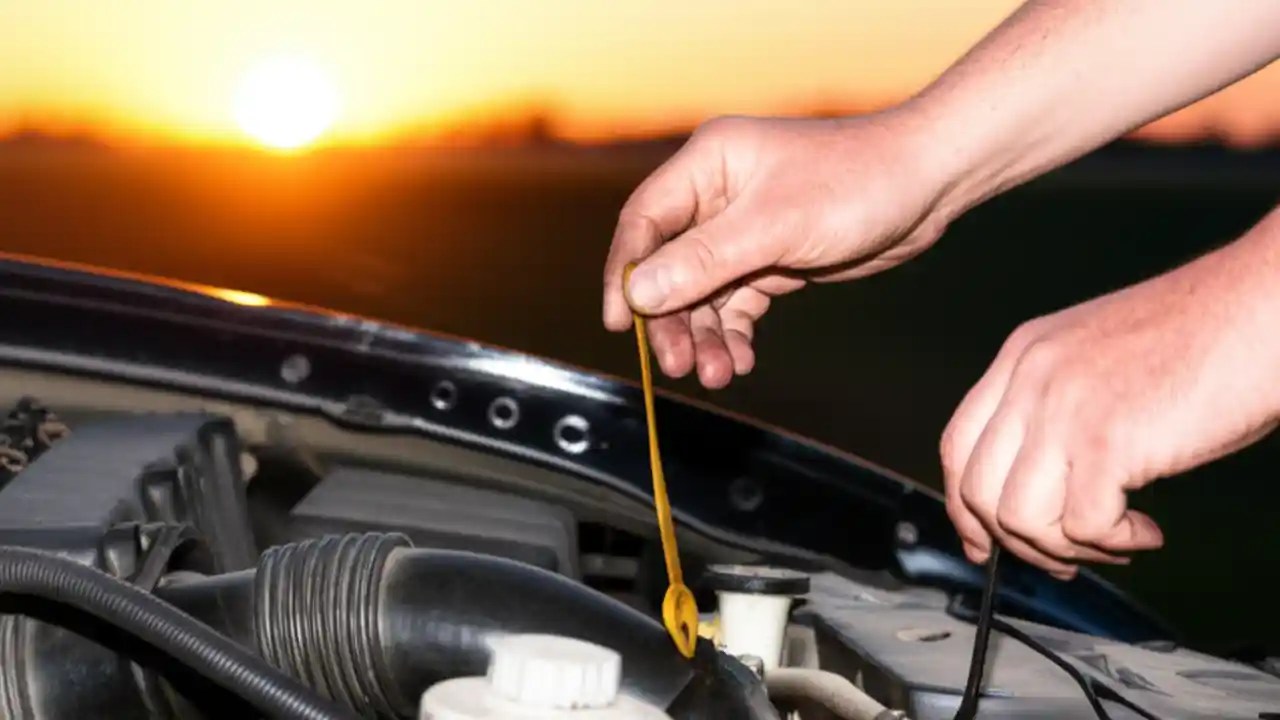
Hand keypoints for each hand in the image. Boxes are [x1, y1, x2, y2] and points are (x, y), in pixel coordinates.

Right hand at [602, 110, 956, 387]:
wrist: (927, 185)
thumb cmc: (855, 183)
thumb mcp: (774, 226)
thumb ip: (704, 260)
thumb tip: (639, 293)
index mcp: (707, 165)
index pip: (644, 222)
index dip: (626, 274)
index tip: (620, 324)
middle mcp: (717, 195)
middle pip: (670, 266)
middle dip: (672, 319)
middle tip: (679, 366)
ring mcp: (742, 229)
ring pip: (702, 292)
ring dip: (705, 335)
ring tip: (719, 374)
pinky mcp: (770, 258)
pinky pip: (736, 302)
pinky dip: (734, 333)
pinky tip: (740, 361)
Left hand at [941, 216, 1279, 578]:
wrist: (1261, 309)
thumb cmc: (1203, 337)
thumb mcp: (1097, 359)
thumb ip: (1053, 406)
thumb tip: (1034, 485)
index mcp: (1022, 354)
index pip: (958, 445)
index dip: (963, 506)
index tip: (981, 543)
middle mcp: (1030, 377)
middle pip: (976, 489)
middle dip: (1016, 542)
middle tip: (1067, 557)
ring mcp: (1063, 406)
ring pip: (1018, 517)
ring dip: (1068, 546)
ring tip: (1117, 537)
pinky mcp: (1106, 439)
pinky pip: (1081, 525)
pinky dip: (1115, 542)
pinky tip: (1147, 530)